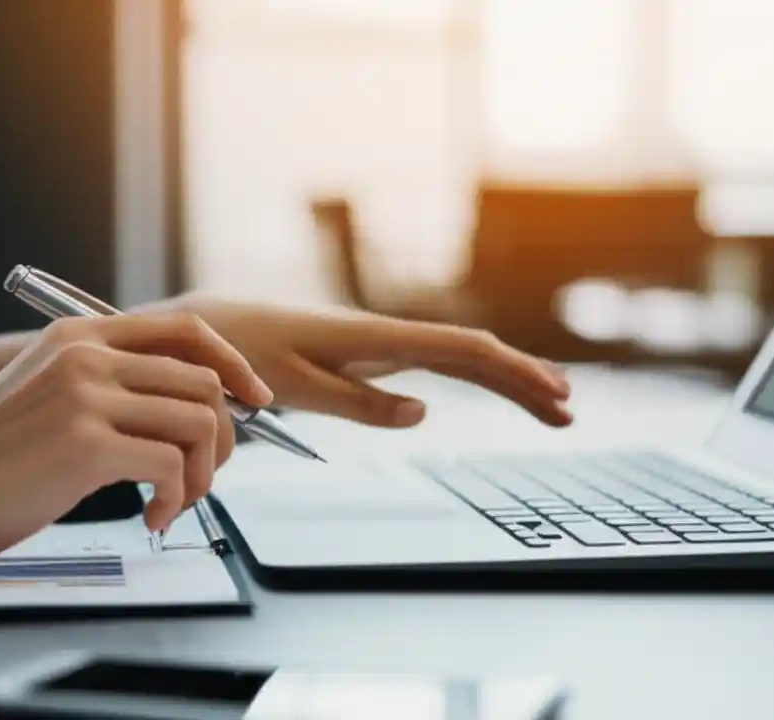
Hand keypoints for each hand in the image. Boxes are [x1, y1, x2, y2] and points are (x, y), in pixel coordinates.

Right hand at [0, 313, 272, 567]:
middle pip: (204, 382)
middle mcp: (87, 355)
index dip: (233, 362)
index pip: (185, 329)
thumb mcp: (53, 396)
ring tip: (174, 501)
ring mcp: (87, 396)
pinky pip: (173, 467)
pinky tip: (150, 518)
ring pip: (200, 423)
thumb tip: (199, 405)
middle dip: (223, 436)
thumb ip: (114, 385)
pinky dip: (176, 499)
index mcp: (80, 335)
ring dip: (203, 474)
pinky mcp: (87, 444)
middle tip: (203, 476)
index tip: (256, 398)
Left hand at [147, 296, 572, 427]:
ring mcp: (385, 343)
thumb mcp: (296, 386)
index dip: (512, 372)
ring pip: (461, 357)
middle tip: (567, 410)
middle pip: (474, 353)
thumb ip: (360, 401)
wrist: (206, 329)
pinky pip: (437, 363)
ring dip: (506, 379)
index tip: (551, 393)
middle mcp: (389, 335)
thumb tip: (426, 410)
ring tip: (549, 404)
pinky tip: (493, 386)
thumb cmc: (243, 356)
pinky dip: (473, 377)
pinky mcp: (373, 354)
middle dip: (523, 378)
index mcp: (376, 338)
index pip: (462, 352)